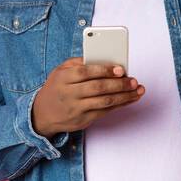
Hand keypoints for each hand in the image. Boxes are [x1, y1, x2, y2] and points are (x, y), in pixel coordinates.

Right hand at [30, 57, 144, 138]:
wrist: (42, 114)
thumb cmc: (56, 88)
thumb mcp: (60, 71)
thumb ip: (78, 63)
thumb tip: (103, 60)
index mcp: (63, 78)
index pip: (86, 73)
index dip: (105, 70)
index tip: (120, 69)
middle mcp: (69, 94)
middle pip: (98, 88)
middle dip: (119, 84)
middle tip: (133, 80)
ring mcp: (77, 109)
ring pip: (105, 102)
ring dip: (124, 96)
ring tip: (137, 90)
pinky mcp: (83, 120)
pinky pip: (105, 112)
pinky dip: (120, 105)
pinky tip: (129, 99)